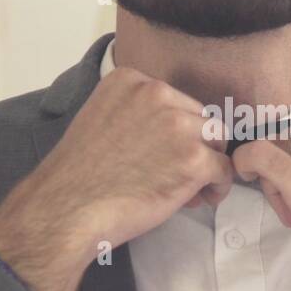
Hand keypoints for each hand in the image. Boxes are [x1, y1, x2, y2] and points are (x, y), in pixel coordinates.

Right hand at [0, 66, 232, 290]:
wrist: (66, 210)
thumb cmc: (80, 176)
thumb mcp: (102, 120)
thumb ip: (137, 114)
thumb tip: (177, 133)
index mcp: (131, 79)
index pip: (176, 100)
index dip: (175, 131)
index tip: (163, 155)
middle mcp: (156, 93)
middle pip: (200, 117)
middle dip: (194, 146)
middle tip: (175, 176)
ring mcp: (178, 125)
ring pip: (216, 141)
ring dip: (208, 165)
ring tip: (187, 189)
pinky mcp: (194, 159)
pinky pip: (224, 169)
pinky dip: (218, 187)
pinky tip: (199, 199)